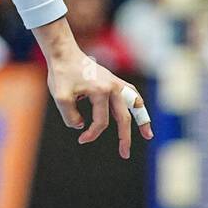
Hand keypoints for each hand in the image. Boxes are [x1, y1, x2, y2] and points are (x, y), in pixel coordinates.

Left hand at [34, 18, 152, 158]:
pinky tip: (139, 112)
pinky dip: (137, 104)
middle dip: (125, 138)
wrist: (63, 53)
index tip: (81, 139)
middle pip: (124, 118)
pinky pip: (132, 94)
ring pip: (135, 104)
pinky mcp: (114, 80)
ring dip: (142, 119)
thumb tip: (81, 127)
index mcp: (101, 92)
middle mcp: (113, 87)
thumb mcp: (60, 97)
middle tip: (125, 154)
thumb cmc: (61, 74)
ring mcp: (116, 83)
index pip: (101, 122)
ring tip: (148, 135)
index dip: (92, 134)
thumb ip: (70, 116)